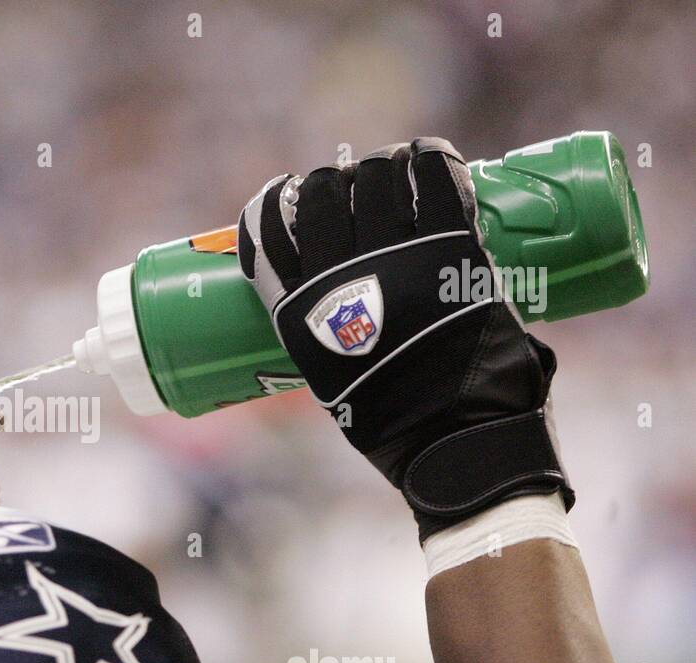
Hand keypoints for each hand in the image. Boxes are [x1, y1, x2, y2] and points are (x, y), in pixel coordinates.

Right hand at [237, 138, 572, 539]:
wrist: (459, 442)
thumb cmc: (396, 422)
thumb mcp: (330, 377)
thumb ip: (325, 331)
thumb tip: (334, 290)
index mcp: (302, 312)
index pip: (269, 228)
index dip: (276, 201)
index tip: (290, 196)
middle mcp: (339, 279)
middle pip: (322, 193)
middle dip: (333, 181)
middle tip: (355, 188)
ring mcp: (396, 260)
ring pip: (375, 176)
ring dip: (381, 165)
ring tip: (394, 170)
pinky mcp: (452, 250)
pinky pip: (435, 176)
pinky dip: (430, 156)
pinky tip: (427, 156)